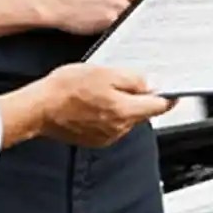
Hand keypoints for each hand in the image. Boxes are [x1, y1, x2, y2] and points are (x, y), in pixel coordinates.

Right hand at [32, 64, 175, 146]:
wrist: (39, 108)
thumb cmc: (66, 89)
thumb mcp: (103, 72)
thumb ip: (132, 79)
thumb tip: (152, 83)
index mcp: (125, 111)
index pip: (159, 106)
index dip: (168, 96)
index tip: (173, 90)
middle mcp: (120, 128)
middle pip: (142, 112)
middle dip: (138, 97)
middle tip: (122, 80)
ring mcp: (107, 136)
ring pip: (126, 118)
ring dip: (121, 105)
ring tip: (100, 89)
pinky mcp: (95, 140)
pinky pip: (111, 126)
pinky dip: (108, 114)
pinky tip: (92, 102)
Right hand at [44, 0, 154, 34]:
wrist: (53, 1)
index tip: (163, 6)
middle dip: (153, 9)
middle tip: (155, 21)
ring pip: (142, 13)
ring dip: (142, 21)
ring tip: (137, 27)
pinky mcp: (111, 16)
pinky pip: (129, 26)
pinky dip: (130, 30)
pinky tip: (125, 32)